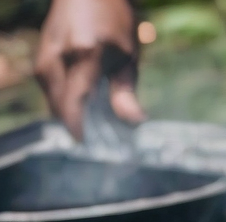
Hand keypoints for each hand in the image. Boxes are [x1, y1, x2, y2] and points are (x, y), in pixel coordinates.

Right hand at [35, 0, 143, 140]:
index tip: (87, 145)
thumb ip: (126, 92)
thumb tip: (134, 123)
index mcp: (84, 55)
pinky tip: (79, 107)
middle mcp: (58, 55)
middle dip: (74, 125)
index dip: (77, 127)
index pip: (74, 102)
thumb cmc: (114, 21)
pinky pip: (48, 87)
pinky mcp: (41, 53)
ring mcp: (45, 52)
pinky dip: (61, 100)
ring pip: (50, 97)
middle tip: (96, 141)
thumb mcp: (128, 57)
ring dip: (67, 114)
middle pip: (58, 104)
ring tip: (89, 126)